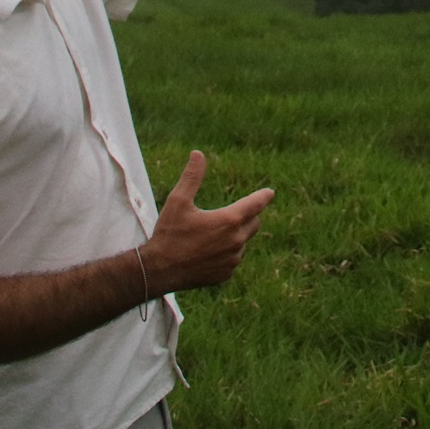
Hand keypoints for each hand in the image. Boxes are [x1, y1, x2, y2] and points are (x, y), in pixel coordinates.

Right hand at [139, 151, 273, 294]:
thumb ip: (192, 177)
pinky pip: (232, 259)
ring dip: (234, 236)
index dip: (263, 197)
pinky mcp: (225, 274)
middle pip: (253, 223)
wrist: (159, 270)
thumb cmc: (169, 233)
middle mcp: (236, 242)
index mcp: (228, 221)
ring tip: (209, 235)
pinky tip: (206, 252)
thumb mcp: (178, 201)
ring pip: (242, 243)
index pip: (255, 205)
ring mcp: (232, 260)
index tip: (270, 192)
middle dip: (247, 216)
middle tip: (231, 213)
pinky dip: (226, 253)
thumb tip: (198, 154)